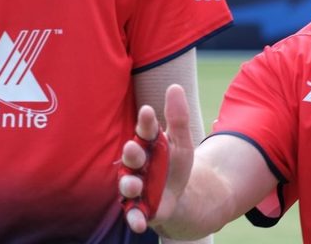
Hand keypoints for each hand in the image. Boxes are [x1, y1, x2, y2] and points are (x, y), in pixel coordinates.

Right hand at [119, 84, 195, 233]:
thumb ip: (178, 118)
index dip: (146, 123)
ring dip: (130, 184)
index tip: (149, 111)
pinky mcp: (139, 208)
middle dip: (131, 153)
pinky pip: (133, 214)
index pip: (145, 131)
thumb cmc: (175, 166)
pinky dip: (135, 219)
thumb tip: (174, 86)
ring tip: (135, 184)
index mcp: (148, 145)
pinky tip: (139, 224)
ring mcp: (136, 187)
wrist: (180, 198)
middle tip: (134, 147)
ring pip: (128, 185)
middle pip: (131, 158)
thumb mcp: (182, 143)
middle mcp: (137, 165)